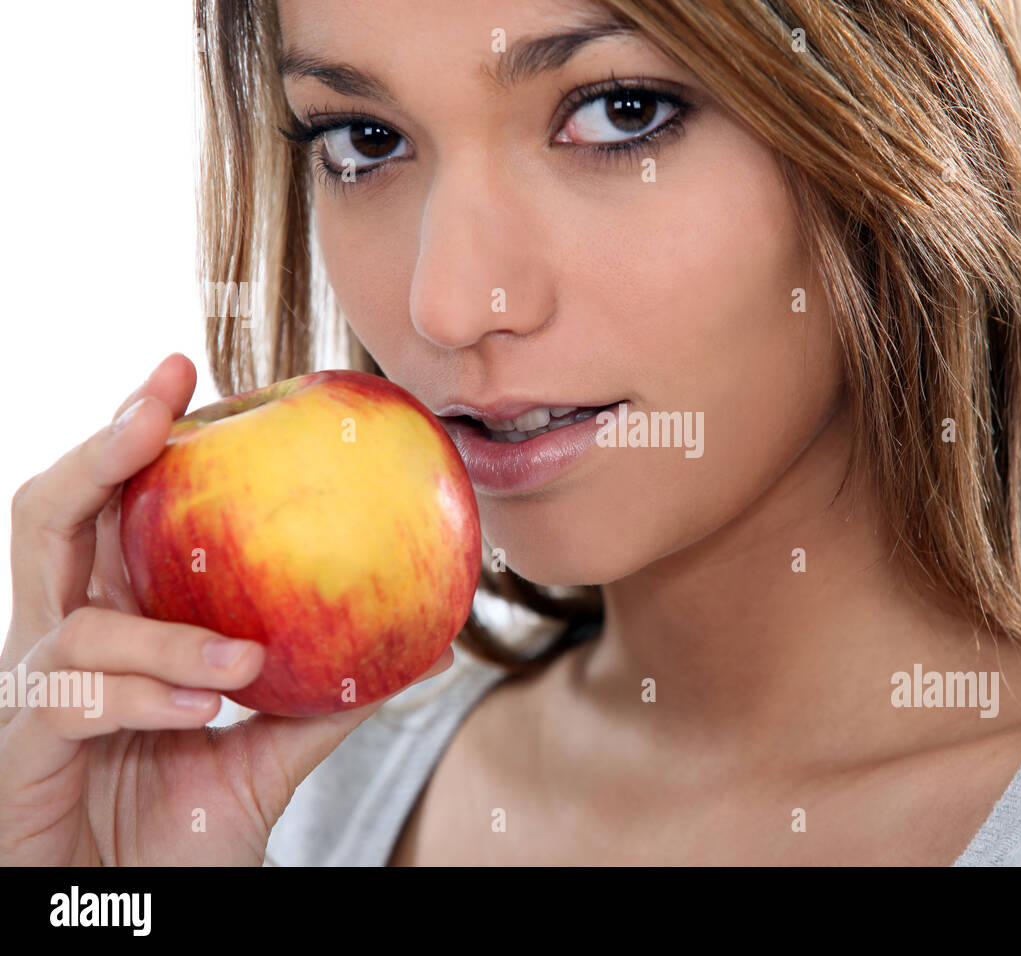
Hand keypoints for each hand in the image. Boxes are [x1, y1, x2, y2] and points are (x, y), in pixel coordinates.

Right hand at [0, 354, 453, 864]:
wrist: (125, 921)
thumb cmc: (178, 836)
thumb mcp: (269, 755)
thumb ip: (328, 697)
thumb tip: (429, 646)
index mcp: (112, 626)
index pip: (112, 510)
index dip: (137, 435)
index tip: (195, 372)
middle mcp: (59, 644)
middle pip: (49, 515)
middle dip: (102, 444)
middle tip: (165, 396)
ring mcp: (27, 698)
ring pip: (73, 620)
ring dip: (164, 635)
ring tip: (241, 663)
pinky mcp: (15, 753)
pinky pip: (71, 702)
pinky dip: (144, 696)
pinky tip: (202, 711)